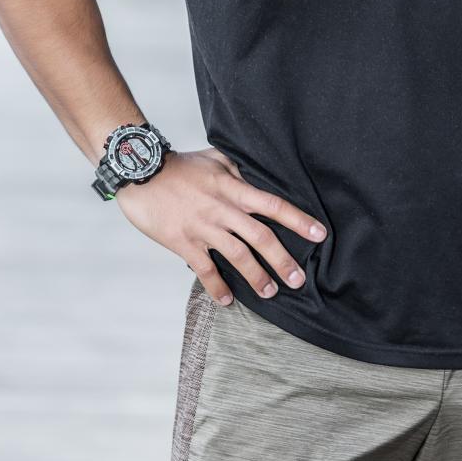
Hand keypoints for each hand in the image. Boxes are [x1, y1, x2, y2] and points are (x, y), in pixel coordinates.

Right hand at [115, 147, 326, 304]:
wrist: (142, 172)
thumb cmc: (180, 165)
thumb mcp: (215, 159)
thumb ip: (238, 171)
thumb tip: (258, 178)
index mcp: (233, 189)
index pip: (273, 205)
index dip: (298, 220)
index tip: (319, 233)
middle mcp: (222, 210)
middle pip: (260, 237)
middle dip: (282, 260)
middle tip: (298, 280)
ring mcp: (203, 228)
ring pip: (237, 257)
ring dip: (256, 277)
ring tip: (270, 292)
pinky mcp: (183, 242)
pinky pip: (204, 269)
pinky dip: (217, 287)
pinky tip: (227, 301)